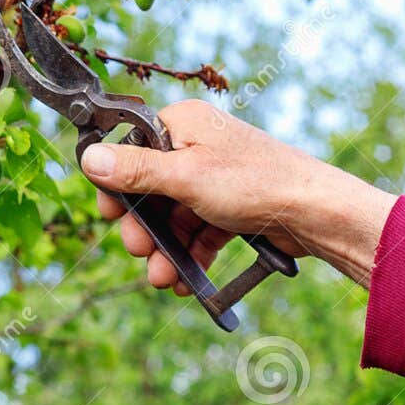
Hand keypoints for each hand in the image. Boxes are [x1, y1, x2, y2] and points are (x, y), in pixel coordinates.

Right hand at [80, 100, 393, 295]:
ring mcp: (216, 176)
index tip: (111, 214)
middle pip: (151, 187)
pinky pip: (200, 229)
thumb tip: (89, 158)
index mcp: (185, 123)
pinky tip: (185, 280)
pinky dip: (190, 253)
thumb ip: (135, 171)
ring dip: (165, 248)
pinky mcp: (232, 205)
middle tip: (140, 252)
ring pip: (175, 214)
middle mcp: (199, 145)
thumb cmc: (255, 182)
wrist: (315, 213)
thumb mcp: (185, 177)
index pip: (133, 148)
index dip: (118, 184)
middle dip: (144, 227)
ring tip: (162, 278)